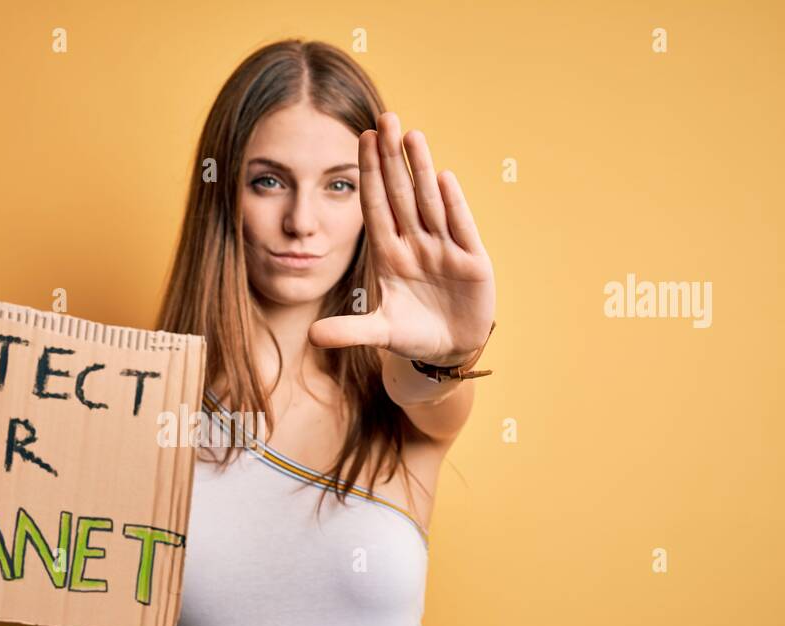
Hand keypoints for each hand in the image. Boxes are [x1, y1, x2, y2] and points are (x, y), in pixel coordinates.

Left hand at [307, 111, 495, 367]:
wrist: (451, 348)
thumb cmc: (414, 334)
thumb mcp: (381, 333)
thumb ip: (349, 331)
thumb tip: (311, 336)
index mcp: (390, 255)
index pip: (376, 207)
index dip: (369, 175)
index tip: (361, 139)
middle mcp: (416, 245)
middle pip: (401, 194)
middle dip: (392, 159)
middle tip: (384, 117)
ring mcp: (444, 250)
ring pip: (430, 202)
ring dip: (421, 169)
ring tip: (411, 135)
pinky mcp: (472, 262)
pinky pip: (461, 228)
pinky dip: (453, 204)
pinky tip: (443, 177)